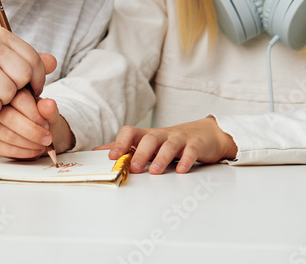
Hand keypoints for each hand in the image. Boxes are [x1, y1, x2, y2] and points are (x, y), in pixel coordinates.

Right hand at [0, 27, 56, 116]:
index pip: (33, 60)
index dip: (38, 78)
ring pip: (9, 93)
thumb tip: (53, 63)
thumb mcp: (4, 54)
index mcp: (1, 36)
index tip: (32, 87)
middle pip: (23, 76)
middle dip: (20, 89)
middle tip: (11, 91)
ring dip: (5, 99)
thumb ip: (28, 59)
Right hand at [0, 92, 74, 159]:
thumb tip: (48, 104)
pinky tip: (34, 150)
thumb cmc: (42, 121)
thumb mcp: (50, 114)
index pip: (19, 99)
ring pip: (8, 135)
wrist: (40, 135)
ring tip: (42, 144)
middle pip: (10, 118)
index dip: (34, 114)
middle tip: (47, 138)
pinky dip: (25, 153)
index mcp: (13, 94)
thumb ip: (50, 109)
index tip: (46, 124)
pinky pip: (6, 149)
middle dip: (33, 131)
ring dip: (30, 143)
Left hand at [94, 116, 236, 173]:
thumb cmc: (172, 141)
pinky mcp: (196, 145)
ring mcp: (180, 139)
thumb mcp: (149, 142)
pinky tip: (181, 170)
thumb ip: (126, 147)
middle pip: (149, 139)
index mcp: (148, 135)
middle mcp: (162, 135)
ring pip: (169, 145)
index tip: (112, 157)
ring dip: (161, 158)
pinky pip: (190, 151)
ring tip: (155, 172)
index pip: (130, 132)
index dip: (120, 143)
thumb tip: (98, 150)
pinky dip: (185, 160)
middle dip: (140, 153)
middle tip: (133, 168)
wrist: (206, 133)